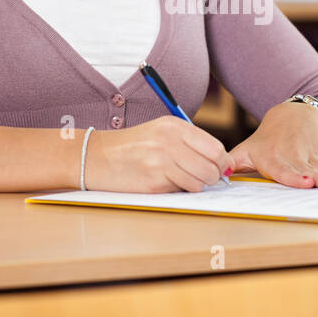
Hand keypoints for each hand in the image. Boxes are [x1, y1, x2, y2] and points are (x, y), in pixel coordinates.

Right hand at [85, 116, 234, 192]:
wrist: (96, 157)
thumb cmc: (131, 148)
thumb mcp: (160, 132)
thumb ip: (187, 143)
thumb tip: (218, 162)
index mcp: (174, 126)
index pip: (215, 146)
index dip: (221, 162)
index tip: (218, 169)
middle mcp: (170, 140)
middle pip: (213, 164)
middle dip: (213, 176)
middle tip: (204, 179)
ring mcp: (162, 160)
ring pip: (202, 180)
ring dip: (198, 185)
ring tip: (184, 182)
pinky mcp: (154, 180)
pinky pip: (184, 189)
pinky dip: (182, 190)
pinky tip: (169, 185)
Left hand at [229, 101, 317, 188]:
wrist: (293, 116)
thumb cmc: (266, 140)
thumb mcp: (247, 149)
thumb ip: (232, 163)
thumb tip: (216, 173)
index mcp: (274, 159)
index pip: (284, 170)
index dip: (294, 177)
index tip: (304, 182)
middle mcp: (294, 158)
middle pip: (307, 171)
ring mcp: (311, 157)